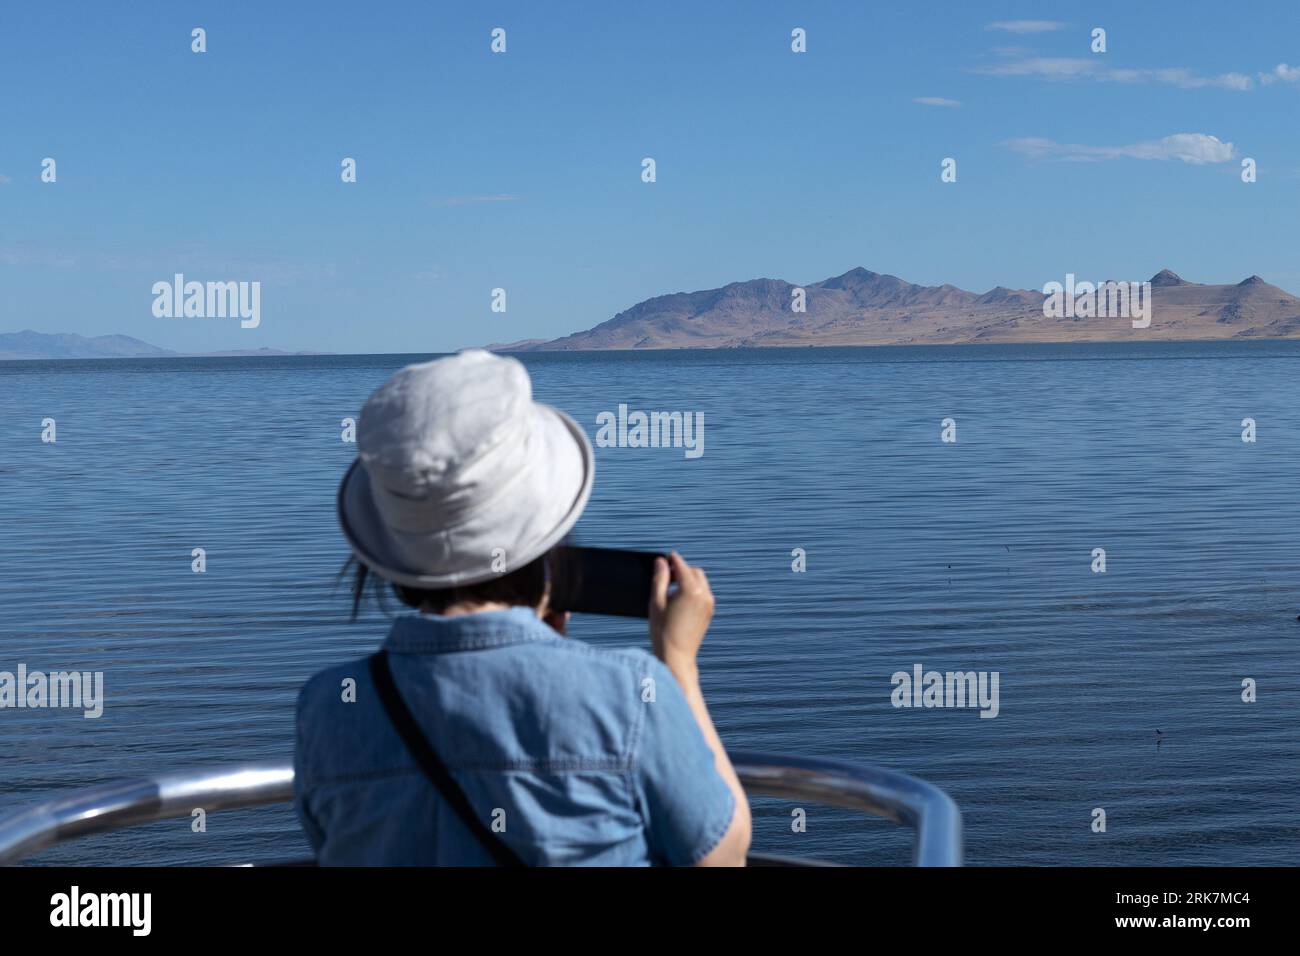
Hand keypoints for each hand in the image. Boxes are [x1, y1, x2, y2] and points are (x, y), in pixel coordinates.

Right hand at [648, 552, 714, 672]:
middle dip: (681, 570)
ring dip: (688, 580)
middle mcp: (704, 595)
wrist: (677, 656)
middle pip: (693, 571)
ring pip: (700, 582)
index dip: (672, 560)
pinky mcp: (709, 612)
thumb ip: (660, 578)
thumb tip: (661, 561)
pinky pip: (703, 593)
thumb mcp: (656, 602)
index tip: (665, 558)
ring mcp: (709, 604)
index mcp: (690, 590)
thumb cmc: (663, 631)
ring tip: (672, 588)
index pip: (681, 565)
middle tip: (666, 575)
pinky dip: (693, 590)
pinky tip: (680, 599)